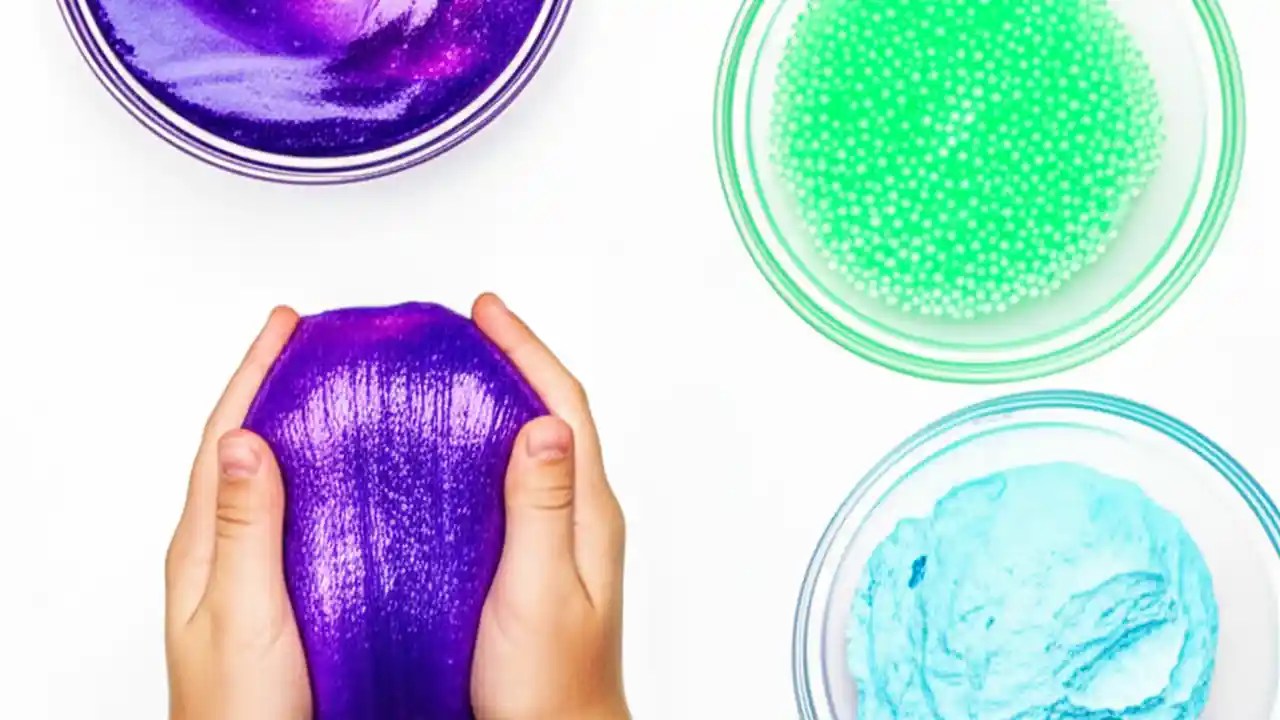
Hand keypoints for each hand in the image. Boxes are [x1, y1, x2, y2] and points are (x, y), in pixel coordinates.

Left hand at [165, 307, 309, 719]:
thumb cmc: (240, 713)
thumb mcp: (243, 615)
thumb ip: (246, 531)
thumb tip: (248, 440)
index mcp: (206, 547)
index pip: (227, 437)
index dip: (255, 373)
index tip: (287, 325)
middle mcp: (224, 554)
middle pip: (246, 446)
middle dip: (274, 385)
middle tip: (314, 342)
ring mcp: (252, 576)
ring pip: (274, 482)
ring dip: (299, 428)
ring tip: (341, 391)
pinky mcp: (285, 599)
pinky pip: (300, 519)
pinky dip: (323, 481)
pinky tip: (360, 483)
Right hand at [470, 294, 629, 719]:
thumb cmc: (551, 686)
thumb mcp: (540, 590)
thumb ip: (542, 508)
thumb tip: (544, 423)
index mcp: (586, 513)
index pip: (563, 407)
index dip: (526, 349)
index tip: (487, 312)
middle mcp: (579, 516)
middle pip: (551, 413)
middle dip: (514, 360)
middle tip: (468, 328)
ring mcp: (559, 537)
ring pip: (532, 445)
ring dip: (499, 399)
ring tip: (452, 372)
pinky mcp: (533, 560)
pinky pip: (512, 483)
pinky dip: (483, 451)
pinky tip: (446, 458)